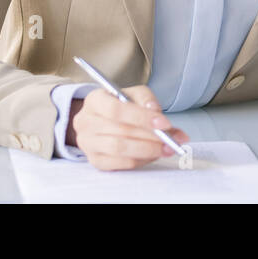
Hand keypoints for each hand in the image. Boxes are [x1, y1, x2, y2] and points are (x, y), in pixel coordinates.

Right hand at [65, 85, 189, 169]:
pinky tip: (152, 155)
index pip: (116, 110)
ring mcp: (88, 143)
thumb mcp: (133, 94)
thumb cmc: (120, 105)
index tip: (164, 124)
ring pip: (119, 149)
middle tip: (171, 140)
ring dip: (147, 150)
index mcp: (94, 100)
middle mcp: (86, 122)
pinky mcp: (94, 160)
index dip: (142, 118)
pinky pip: (118, 164)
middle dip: (150, 137)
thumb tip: (158, 115)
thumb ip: (147, 100)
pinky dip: (139, 160)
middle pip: (120, 131)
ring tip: (166, 148)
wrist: (102, 120)